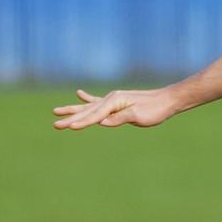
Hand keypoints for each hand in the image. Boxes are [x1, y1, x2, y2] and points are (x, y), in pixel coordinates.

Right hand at [51, 87, 178, 130]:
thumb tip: (103, 122)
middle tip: (55, 125)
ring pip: (88, 106)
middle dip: (70, 118)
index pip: (95, 116)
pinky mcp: (116, 102)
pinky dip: (87, 99)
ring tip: (56, 111)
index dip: (81, 123)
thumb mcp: (139, 116)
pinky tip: (78, 93)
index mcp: (114, 101)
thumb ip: (120, 118)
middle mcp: (111, 98)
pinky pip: (98, 101)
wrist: (166, 100)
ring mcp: (113, 99)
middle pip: (87, 111)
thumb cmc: (155, 109)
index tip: (69, 127)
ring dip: (73, 110)